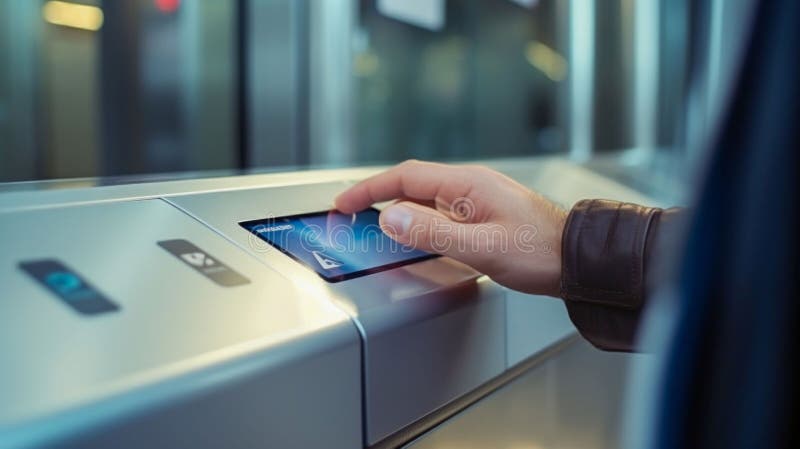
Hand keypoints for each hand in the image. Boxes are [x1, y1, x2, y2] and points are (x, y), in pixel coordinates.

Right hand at [334, 160, 566, 295]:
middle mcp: (470, 187)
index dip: (370, 189)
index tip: (345, 203)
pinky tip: (413, 239)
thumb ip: (433, 233)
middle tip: (350, 216)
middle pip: (411, 186)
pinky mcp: (481, 217)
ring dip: (397, 213)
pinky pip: (439, 214)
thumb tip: (392, 219)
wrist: (577, 259)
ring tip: (373, 229)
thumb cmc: (541, 251)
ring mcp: (476, 201)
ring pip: (424, 201)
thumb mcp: (482, 247)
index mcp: (467, 184)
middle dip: (377, 198)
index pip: (405, 178)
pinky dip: (417, 224)